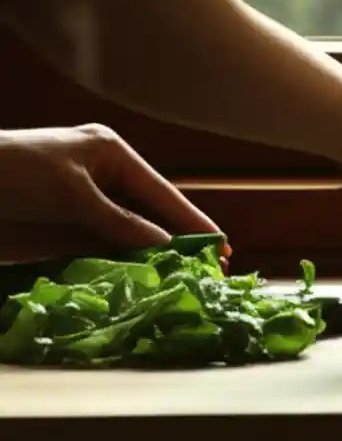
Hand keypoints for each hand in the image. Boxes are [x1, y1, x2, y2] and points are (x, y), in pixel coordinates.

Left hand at [0, 124, 222, 262]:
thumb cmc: (11, 171)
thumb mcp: (70, 193)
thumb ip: (118, 221)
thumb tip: (164, 245)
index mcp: (110, 156)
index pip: (161, 192)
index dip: (192, 220)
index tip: (221, 246)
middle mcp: (102, 182)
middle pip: (150, 217)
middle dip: (178, 243)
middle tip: (209, 272)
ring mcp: (82, 210)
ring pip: (128, 239)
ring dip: (151, 260)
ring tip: (181, 284)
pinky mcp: (60, 236)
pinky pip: (100, 255)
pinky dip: (120, 269)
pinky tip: (139, 284)